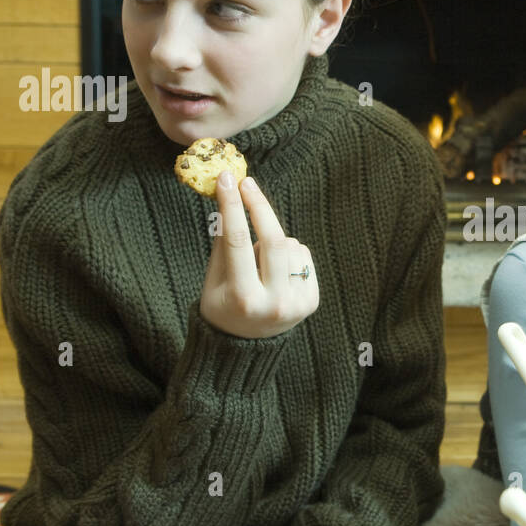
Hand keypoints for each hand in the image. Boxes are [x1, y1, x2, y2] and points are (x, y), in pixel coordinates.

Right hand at [200, 172, 317, 338]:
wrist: (245, 346)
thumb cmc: (223, 306)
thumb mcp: (213, 279)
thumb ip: (222, 242)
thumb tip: (228, 196)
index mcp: (242, 298)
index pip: (237, 242)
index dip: (232, 206)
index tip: (227, 179)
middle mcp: (273, 303)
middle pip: (273, 240)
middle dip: (260, 207)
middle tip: (247, 184)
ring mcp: (296, 304)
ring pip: (290, 244)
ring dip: (272, 240)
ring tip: (259, 263)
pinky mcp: (312, 301)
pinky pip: (302, 255)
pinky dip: (288, 253)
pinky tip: (276, 272)